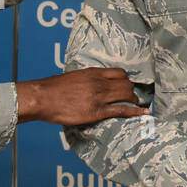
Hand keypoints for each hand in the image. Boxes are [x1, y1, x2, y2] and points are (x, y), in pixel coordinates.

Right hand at [16, 67, 147, 125]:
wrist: (43, 97)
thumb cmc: (53, 88)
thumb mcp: (73, 77)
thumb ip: (85, 79)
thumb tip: (89, 83)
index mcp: (93, 73)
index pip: (119, 73)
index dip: (126, 80)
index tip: (128, 84)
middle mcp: (100, 83)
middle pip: (126, 84)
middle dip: (132, 90)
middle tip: (133, 96)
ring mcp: (100, 97)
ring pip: (127, 95)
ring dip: (135, 100)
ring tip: (137, 104)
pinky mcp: (97, 112)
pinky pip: (122, 110)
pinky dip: (135, 111)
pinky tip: (143, 113)